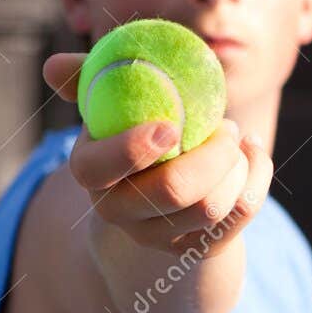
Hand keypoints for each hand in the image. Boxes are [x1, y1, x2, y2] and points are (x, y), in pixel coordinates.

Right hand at [43, 52, 271, 254]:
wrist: (160, 186)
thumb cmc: (135, 127)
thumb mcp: (110, 101)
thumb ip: (86, 78)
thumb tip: (54, 66)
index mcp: (91, 170)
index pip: (97, 169)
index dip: (132, 148)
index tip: (171, 125)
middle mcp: (119, 210)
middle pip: (172, 191)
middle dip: (212, 153)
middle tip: (227, 125)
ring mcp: (158, 235)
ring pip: (213, 206)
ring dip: (237, 163)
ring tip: (236, 137)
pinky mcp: (197, 246)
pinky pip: (241, 212)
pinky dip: (257, 174)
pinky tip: (253, 151)